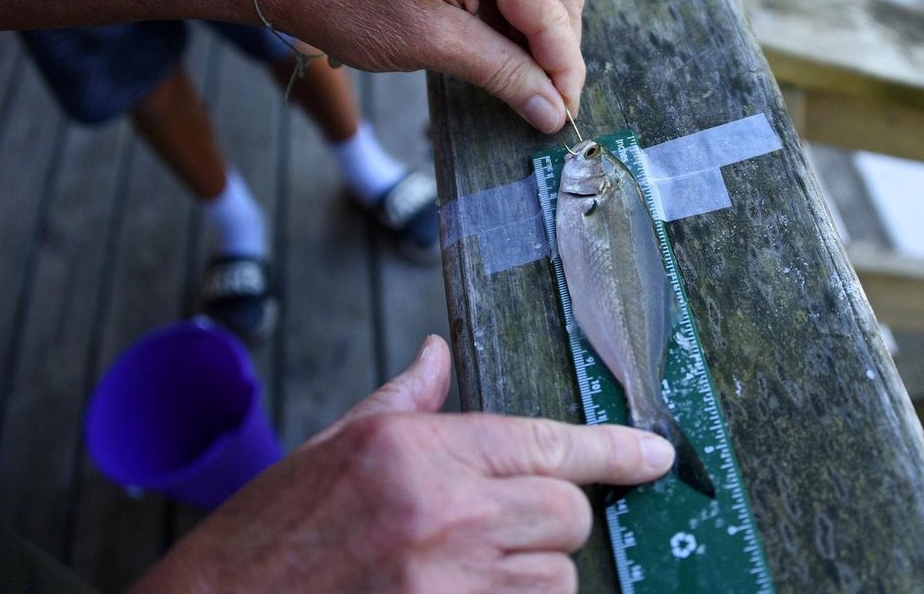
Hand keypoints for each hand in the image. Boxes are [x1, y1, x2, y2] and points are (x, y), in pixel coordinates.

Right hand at [133, 335, 673, 592]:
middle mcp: (445, 512)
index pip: (549, 443)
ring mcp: (449, 584)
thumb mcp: (335, 445)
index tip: (656, 453)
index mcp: (419, 449)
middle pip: (569, 514)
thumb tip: (436, 352)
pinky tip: (460, 593)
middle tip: (505, 525)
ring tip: (468, 570)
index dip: (615, 450)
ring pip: (556, 579)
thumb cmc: (267, 538)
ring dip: (530, 576)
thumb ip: (404, 399)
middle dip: (554, 520)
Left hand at [268, 0, 585, 133]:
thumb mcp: (434, 45)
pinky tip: (511, 58)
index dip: (563, 70)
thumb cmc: (349, 2)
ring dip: (542, 40)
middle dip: (558, 55)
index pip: (550, 11)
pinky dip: (520, 23)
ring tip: (532, 88)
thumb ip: (503, 74)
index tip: (565, 116)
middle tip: (551, 108)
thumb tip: (551, 110)